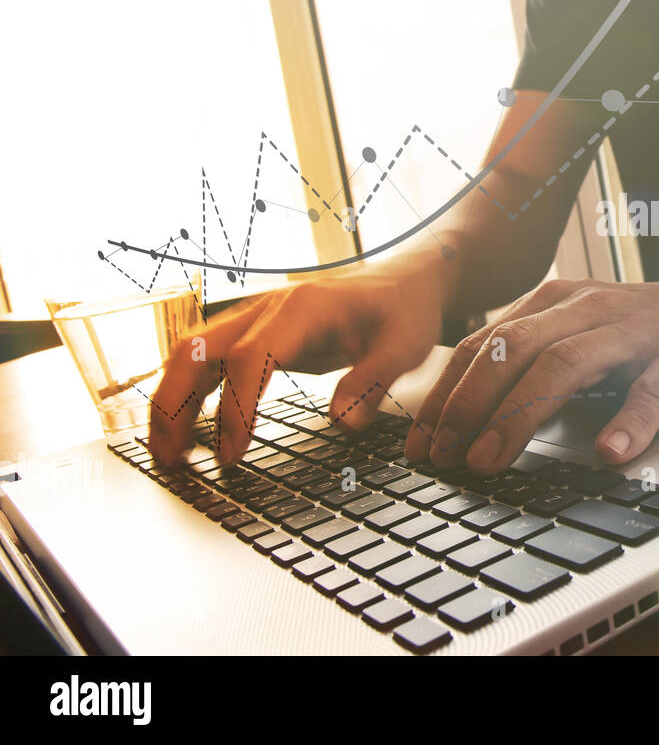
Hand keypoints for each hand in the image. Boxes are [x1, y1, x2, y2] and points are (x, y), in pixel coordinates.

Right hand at [148, 252, 443, 465]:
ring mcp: (256, 319)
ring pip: (192, 354)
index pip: (250, 357)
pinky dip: (191, 394)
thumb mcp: (404, 347)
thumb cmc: (403, 311)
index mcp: (302, 308)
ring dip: (172, 401)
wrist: (403, 282)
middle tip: (173, 462)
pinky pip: (209, 361)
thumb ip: (372, 382)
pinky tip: (189, 432)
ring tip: (168, 456)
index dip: (235, 407)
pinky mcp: (256, 334)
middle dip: (175, 405)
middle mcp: (268, 308)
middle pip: (198, 350)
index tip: (232, 454)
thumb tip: (343, 423)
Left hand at [405, 276, 658, 474]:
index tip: (420, 445)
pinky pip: (651, 391)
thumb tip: (461, 412)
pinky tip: (611, 452)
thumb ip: (528, 358)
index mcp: (553, 302)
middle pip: (512, 351)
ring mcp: (632, 333)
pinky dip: (630, 421)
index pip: (482, 345)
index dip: (445, 396)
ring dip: (521, 414)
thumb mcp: (576, 330)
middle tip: (446, 457)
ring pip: (566, 366)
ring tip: (493, 460)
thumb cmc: (643, 328)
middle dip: (469, 406)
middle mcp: (585, 309)